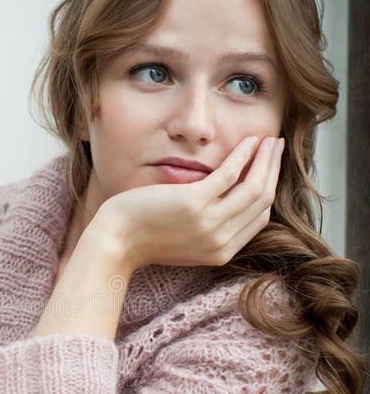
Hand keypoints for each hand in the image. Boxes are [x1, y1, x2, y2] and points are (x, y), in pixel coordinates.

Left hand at [96, 135, 283, 271]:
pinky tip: (247, 142)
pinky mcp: (194, 204)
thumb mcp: (186, 239)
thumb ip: (210, 227)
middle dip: (273, 169)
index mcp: (221, 252)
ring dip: (265, 159)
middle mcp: (220, 242)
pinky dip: (243, 155)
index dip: (269, 188)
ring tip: (269, 140)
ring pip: (254, 188)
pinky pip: (230, 174)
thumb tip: (228, 198)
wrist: (116, 241)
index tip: (270, 167)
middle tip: (277, 146)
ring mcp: (209, 224)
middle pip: (261, 201)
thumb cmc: (144, 236)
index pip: (259, 218)